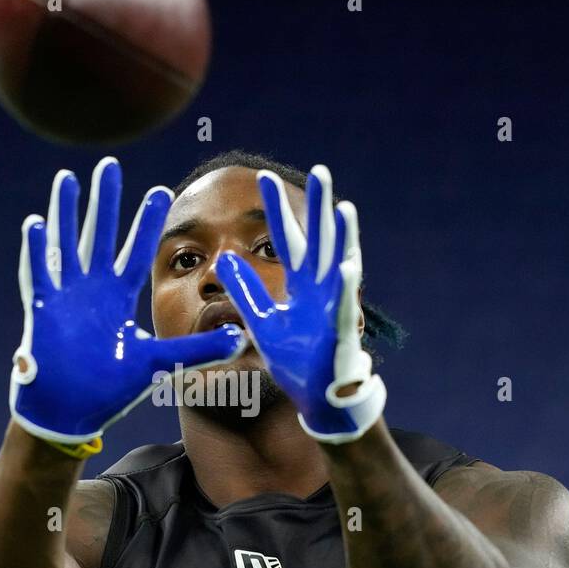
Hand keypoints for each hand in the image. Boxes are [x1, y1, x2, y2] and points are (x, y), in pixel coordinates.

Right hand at [10, 157, 246, 442]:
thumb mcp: (160, 363)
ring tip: (67, 178)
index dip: (147, 222)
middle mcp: (92, 290)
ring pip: (66, 243)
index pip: (136, 251)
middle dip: (105, 201)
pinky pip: (38, 274)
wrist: (70, 412)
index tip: (161, 190)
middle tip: (109, 163)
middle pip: (100, 234)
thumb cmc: (110, 388)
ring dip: (66, 212)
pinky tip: (35, 223)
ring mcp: (66, 297)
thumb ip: (197, 350)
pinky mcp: (43, 310)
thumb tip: (240, 340)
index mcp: (118, 298)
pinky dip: (36, 250)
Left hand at [215, 164, 386, 442]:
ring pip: (340, 264)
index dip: (276, 210)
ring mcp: (333, 307)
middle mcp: (320, 289)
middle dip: (320, 207)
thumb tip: (223, 260)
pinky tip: (345, 265)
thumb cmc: (296, 358)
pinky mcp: (340, 333)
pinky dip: (344, 287)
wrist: (317, 397)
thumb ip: (245, 290)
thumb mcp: (261, 321)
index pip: (287, 238)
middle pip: (320, 240)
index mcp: (301, 285)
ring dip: (343, 237)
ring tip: (342, 208)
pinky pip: (343, 306)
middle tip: (321, 171)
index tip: (262, 177)